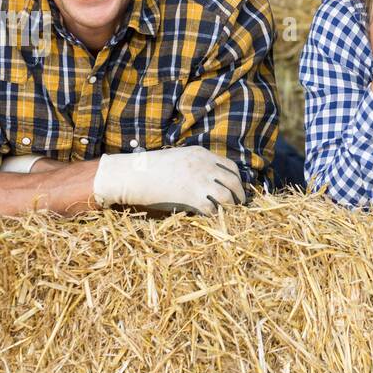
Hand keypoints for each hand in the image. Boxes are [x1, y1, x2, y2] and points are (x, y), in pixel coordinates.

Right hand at [92, 145, 243, 214]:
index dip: (237, 180)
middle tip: (240, 205)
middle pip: (233, 182)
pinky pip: (212, 209)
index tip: (237, 189)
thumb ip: (197, 164)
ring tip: (229, 214)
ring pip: (227, 197)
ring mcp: (199, 181)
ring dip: (230, 207)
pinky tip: (211, 218)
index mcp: (202, 154)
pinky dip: (214, 215)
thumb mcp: (180, 157)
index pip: (231, 167)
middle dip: (239, 195)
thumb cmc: (152, 168)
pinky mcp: (192, 197)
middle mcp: (204, 165)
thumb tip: (210, 179)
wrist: (132, 175)